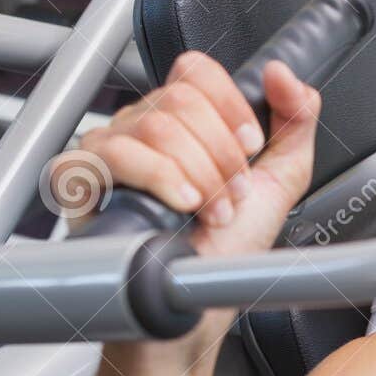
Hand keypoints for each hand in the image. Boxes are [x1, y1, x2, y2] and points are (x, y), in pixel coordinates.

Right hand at [52, 51, 321, 260]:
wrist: (197, 304)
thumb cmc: (229, 252)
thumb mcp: (279, 180)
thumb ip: (294, 120)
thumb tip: (282, 73)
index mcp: (183, 121)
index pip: (196, 71)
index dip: (231, 107)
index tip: (251, 148)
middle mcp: (142, 128)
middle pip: (181, 99)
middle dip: (222, 155)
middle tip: (233, 194)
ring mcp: (109, 150)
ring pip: (157, 127)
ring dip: (201, 176)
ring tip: (212, 212)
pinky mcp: (81, 180)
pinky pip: (115, 154)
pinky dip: (160, 179)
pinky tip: (180, 206)